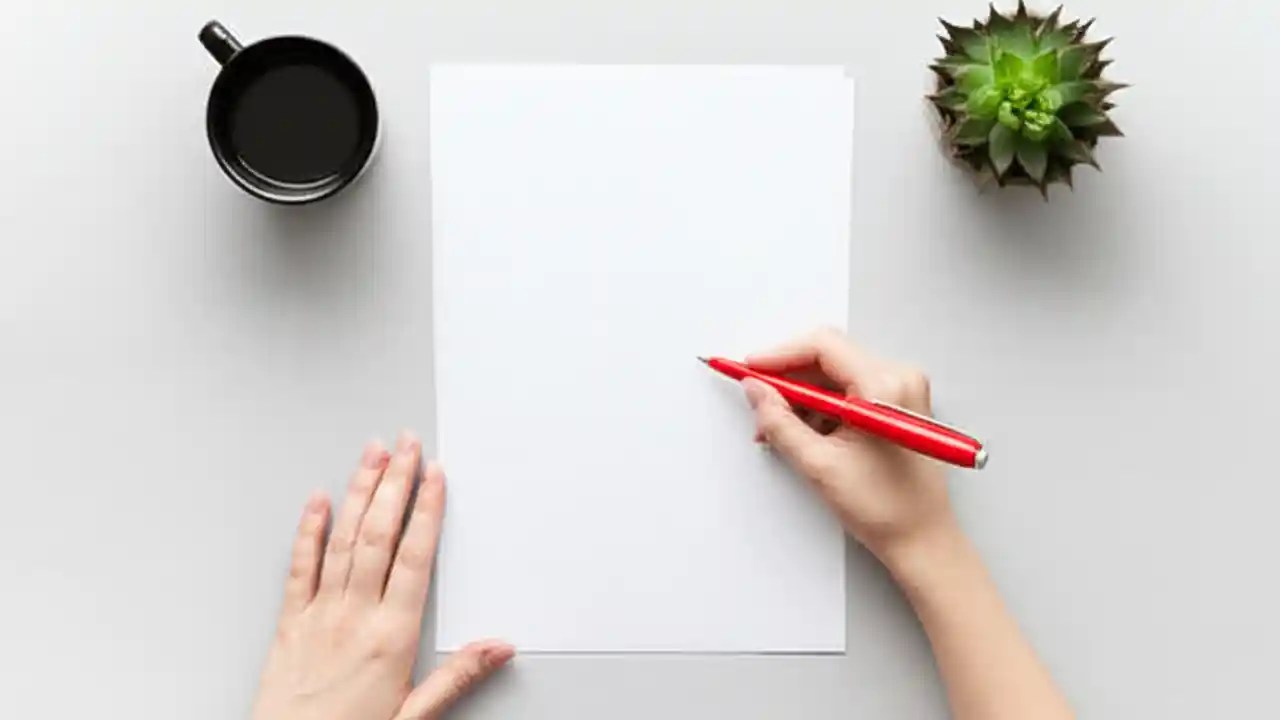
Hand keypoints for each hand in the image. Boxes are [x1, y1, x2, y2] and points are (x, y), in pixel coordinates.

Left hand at [252, 432, 513, 719]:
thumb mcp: (415, 717)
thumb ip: (456, 677)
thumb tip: (498, 648)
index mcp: (391, 637)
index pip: (414, 557)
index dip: (427, 510)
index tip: (435, 476)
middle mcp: (354, 616)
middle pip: (378, 535)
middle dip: (395, 483)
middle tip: (406, 445)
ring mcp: (319, 615)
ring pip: (342, 540)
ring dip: (358, 492)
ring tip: (371, 455)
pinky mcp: (289, 623)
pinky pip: (300, 566)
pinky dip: (309, 529)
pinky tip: (318, 500)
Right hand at [742, 328, 956, 566]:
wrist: (922, 539)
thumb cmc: (886, 509)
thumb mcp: (818, 465)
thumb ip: (780, 422)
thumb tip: (756, 391)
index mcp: (885, 387)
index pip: (821, 346)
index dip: (778, 356)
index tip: (749, 370)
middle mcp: (899, 378)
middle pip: (828, 357)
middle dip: (787, 379)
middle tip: (758, 401)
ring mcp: (902, 389)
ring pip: (835, 374)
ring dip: (802, 397)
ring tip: (778, 429)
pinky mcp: (897, 403)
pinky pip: (849, 389)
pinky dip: (821, 407)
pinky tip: (804, 432)